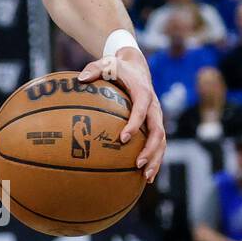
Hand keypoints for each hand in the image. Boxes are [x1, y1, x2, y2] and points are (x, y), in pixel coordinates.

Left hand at [78, 47, 165, 182]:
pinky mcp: (154, 123)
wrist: (136, 66)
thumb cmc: (117, 67)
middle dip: (150, 149)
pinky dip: (155, 159)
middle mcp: (154, 107)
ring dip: (156, 159)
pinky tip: (146, 176)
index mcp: (143, 93)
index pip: (141, 110)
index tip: (123, 138)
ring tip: (146, 177)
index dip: (134, 124)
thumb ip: (93, 69)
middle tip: (137, 164)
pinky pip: (158, 143)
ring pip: (162, 141)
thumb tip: (79, 79)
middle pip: (158, 131)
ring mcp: (156, 117)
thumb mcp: (106, 63)